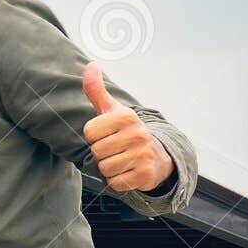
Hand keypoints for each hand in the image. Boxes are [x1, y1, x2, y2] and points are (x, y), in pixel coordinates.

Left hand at [82, 62, 174, 192]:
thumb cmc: (126, 132)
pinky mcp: (146, 174)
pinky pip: (115, 183)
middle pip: (96, 152)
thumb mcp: (112, 111)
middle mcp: (138, 133)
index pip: (89, 132)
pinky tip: (129, 172)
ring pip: (105, 168)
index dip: (95, 137)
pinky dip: (118, 181)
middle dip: (102, 154)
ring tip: (123, 160)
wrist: (158, 156)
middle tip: (116, 150)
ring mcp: (144, 154)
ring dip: (110, 168)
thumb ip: (97, 91)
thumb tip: (90, 65)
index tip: (108, 135)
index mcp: (126, 116)